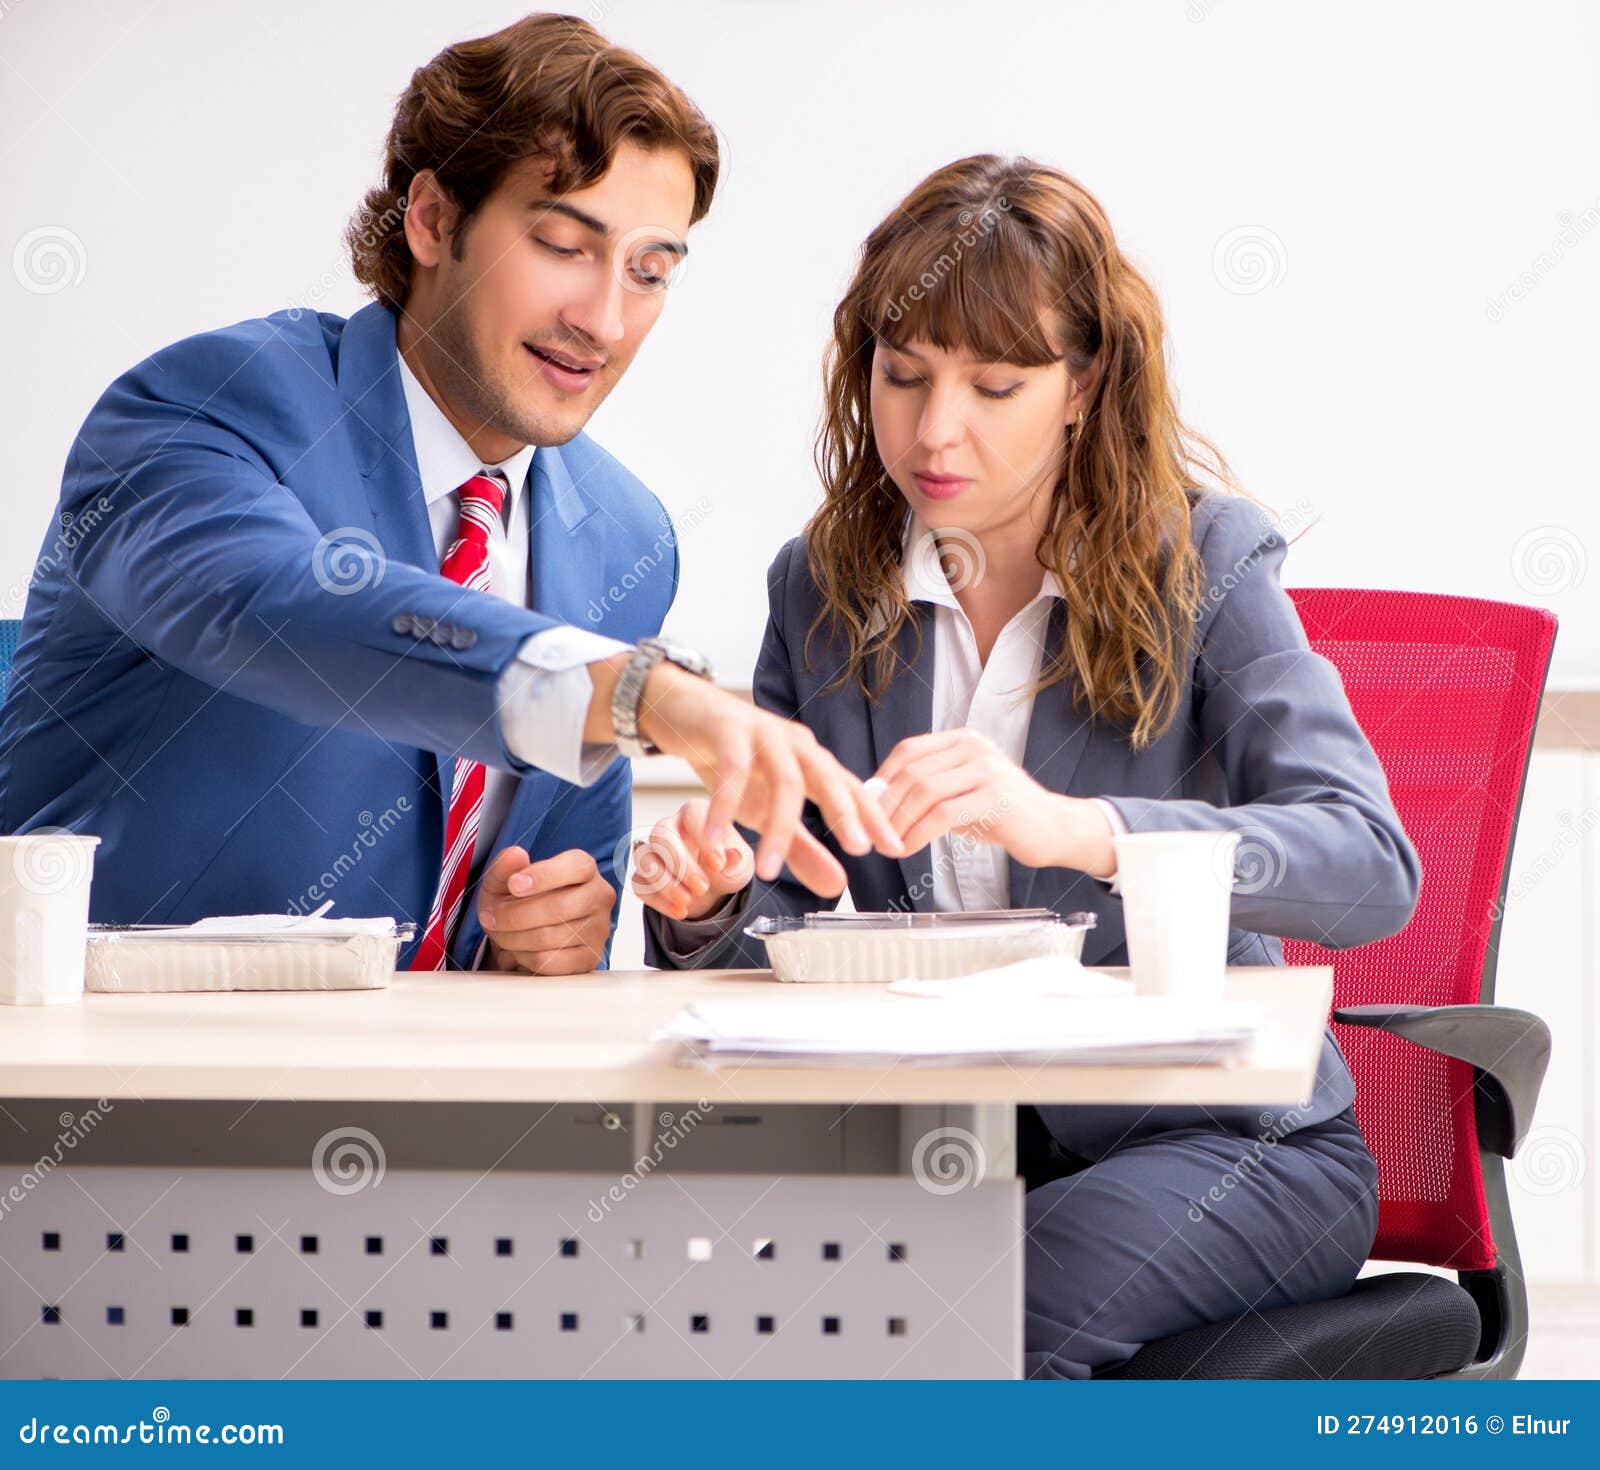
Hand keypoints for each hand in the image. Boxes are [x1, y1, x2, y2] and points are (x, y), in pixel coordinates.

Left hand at [477, 846, 615, 975]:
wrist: (525, 931)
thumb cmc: (519, 899)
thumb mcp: (504, 879)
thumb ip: (505, 865)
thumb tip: (516, 855)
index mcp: (584, 868)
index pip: (575, 867)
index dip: (543, 876)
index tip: (513, 885)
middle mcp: (599, 896)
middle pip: (560, 907)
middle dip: (515, 915)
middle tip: (491, 918)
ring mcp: (598, 929)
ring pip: (550, 937)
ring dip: (513, 938)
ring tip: (500, 933)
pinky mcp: (589, 958)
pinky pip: (550, 961)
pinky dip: (524, 957)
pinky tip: (516, 949)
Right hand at [586, 656, 902, 894]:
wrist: (685, 711)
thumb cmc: (732, 761)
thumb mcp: (766, 812)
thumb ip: (802, 850)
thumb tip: (839, 888)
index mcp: (812, 762)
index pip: (850, 790)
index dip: (874, 817)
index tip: (897, 849)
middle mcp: (796, 745)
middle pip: (827, 778)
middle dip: (845, 813)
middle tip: (859, 850)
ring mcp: (763, 734)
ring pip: (782, 780)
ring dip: (777, 828)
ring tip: (768, 872)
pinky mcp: (727, 730)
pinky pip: (731, 770)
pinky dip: (723, 807)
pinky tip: (716, 841)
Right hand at [631, 797, 756, 921]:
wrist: (713, 891)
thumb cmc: (725, 867)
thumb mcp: (740, 864)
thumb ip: (736, 860)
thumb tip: (733, 855)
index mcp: (696, 814)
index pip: (692, 814)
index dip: (703, 838)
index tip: (718, 864)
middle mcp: (670, 827)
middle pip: (661, 834)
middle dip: (681, 864)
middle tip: (702, 887)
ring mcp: (652, 850)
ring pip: (644, 858)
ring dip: (665, 883)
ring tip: (688, 901)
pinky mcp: (643, 875)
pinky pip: (640, 884)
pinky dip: (659, 900)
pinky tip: (679, 910)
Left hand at [873, 728, 1116, 874]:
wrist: (1053, 827)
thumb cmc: (1003, 813)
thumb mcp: (962, 791)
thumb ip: (929, 789)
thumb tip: (880, 801)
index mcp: (963, 740)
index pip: (909, 750)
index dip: (882, 778)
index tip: (866, 805)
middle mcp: (973, 747)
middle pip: (912, 772)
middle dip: (885, 805)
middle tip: (870, 831)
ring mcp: (985, 769)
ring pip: (923, 792)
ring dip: (898, 822)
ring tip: (887, 844)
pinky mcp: (993, 797)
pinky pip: (941, 814)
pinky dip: (917, 834)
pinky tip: (907, 849)